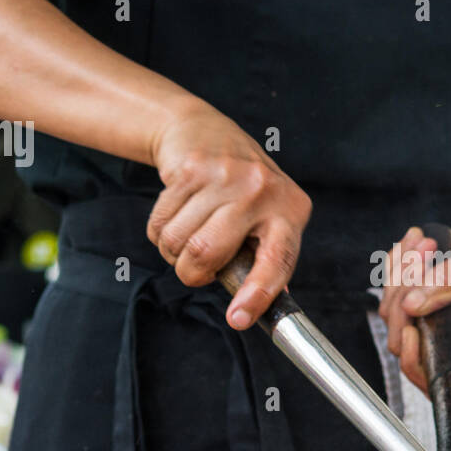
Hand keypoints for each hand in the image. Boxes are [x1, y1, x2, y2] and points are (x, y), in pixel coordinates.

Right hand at [146, 107, 310, 327]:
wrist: (205, 131)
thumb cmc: (243, 190)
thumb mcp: (269, 218)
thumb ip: (267, 259)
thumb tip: (263, 308)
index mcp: (290, 212)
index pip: (277, 261)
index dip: (257, 295)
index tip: (239, 319)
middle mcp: (262, 191)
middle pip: (207, 254)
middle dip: (191, 273)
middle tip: (195, 269)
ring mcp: (225, 176)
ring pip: (177, 242)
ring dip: (172, 252)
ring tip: (188, 235)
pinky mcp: (190, 168)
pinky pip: (159, 223)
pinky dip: (159, 232)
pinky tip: (177, 215)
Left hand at [378, 226, 450, 391]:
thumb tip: (412, 304)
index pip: (434, 371)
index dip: (413, 353)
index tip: (410, 318)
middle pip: (403, 339)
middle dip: (404, 291)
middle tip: (425, 253)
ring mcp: (431, 332)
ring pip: (394, 315)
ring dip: (400, 273)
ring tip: (425, 243)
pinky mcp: (418, 315)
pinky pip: (392, 297)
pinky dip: (396, 267)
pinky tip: (413, 244)